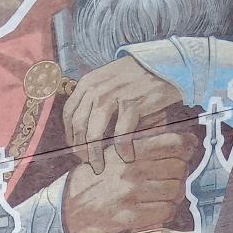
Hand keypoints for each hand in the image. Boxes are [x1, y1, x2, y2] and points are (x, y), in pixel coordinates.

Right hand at [62, 129, 201, 232]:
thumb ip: (143, 143)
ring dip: (176, 194)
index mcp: (128, 150)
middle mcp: (131, 170)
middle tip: (175, 176)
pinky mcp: (129, 217)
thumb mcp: (114, 151)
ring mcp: (130, 195)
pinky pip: (165, 212)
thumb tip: (183, 138)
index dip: (186, 146)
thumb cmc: (96, 177)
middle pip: (178, 168)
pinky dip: (167, 211)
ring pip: (175, 191)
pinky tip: (161, 209)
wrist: (69, 206)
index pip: (172, 142)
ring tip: (168, 194)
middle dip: (181, 172)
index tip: (187, 149)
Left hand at [64, 55, 184, 170]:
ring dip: (95, 156)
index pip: (68, 114)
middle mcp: (96, 89)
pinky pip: (121, 135)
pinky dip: (122, 150)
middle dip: (80, 150)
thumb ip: (93, 98)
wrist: (164, 64)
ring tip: (100, 167)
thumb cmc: (136, 77)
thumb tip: (83, 129)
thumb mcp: (107, 80)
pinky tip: (127, 157)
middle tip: (88, 164)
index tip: (77, 150)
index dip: (70, 136)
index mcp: (87, 83)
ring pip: (94, 135)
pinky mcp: (132, 104)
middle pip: (79, 127)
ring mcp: (113, 96)